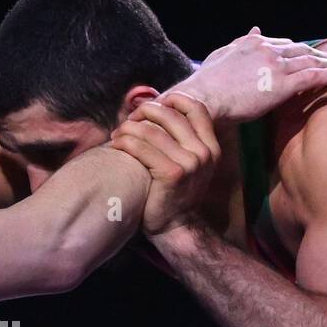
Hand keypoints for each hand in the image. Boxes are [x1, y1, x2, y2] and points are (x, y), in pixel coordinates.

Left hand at [109, 93, 218, 234]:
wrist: (174, 226)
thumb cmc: (172, 192)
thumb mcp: (187, 163)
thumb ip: (180, 139)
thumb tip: (157, 109)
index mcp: (210, 146)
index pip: (196, 108)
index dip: (173, 99)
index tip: (154, 104)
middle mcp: (204, 153)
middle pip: (170, 115)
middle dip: (144, 112)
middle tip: (128, 120)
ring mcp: (190, 164)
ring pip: (153, 131)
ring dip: (129, 128)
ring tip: (117, 134)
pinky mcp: (173, 174)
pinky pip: (143, 149)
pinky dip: (126, 142)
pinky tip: (116, 145)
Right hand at [169, 28, 326, 122]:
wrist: (201, 98)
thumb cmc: (205, 84)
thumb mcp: (222, 55)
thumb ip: (240, 43)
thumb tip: (256, 29)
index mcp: (253, 43)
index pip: (282, 45)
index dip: (296, 52)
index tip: (306, 56)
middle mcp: (268, 49)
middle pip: (300, 50)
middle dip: (318, 55)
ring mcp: (276, 66)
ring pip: (310, 61)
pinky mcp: (282, 84)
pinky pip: (314, 77)